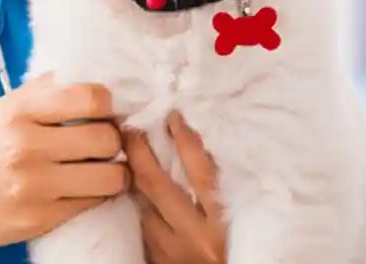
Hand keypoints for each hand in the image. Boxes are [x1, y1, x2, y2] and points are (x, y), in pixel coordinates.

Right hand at [0, 74, 127, 257]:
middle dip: (114, 140)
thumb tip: (84, 74)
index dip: (108, 104)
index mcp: (18, 112)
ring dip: (115, 172)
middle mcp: (27, 148)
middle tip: (107, 142)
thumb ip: (41, 91)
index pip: (90, 97)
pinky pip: (93, 203)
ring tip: (104, 168)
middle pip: (106, 138)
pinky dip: (96, 195)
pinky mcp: (41, 219)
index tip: (105, 111)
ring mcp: (35, 187)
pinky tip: (85, 188)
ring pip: (110, 176)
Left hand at [125, 112, 226, 262]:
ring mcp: (168, 250)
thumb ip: (221, 193)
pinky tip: (132, 187)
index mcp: (220, 224)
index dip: (185, 141)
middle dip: (139, 151)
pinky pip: (141, 225)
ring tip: (125, 150)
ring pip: (142, 205)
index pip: (201, 173)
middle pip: (156, 184)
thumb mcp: (240, 223)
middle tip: (130, 126)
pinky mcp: (154, 259)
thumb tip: (200, 148)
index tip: (173, 116)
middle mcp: (192, 236)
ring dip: (134, 177)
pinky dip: (138, 204)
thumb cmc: (238, 252)